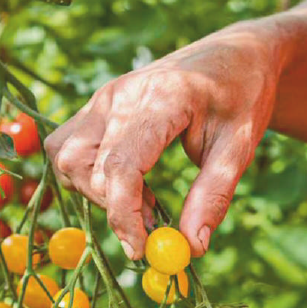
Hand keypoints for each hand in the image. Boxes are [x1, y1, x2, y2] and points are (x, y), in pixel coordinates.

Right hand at [43, 20, 283, 259]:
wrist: (233, 56)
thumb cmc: (241, 98)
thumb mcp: (240, 148)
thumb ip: (214, 196)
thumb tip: (191, 247)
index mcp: (161, 98)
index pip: (120, 166)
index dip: (124, 216)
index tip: (144, 251)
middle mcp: (120, 94)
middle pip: (83, 166)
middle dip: (113, 208)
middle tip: (154, 227)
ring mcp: (103, 98)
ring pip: (66, 158)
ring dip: (95, 193)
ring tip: (144, 201)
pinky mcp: (97, 107)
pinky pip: (69, 149)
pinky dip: (89, 178)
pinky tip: (131, 185)